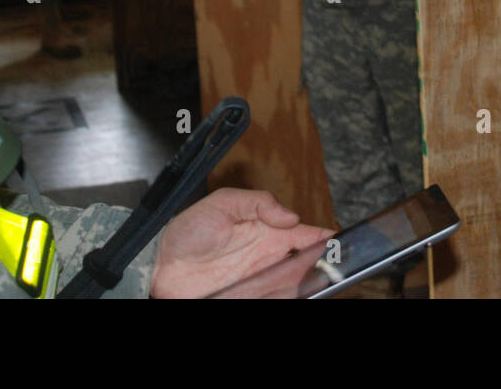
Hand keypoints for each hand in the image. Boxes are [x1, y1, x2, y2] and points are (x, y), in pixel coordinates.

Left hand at [149, 187, 332, 297]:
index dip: (327, 238)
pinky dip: (290, 296)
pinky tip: (299, 292)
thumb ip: (258, 203)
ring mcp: (259, 283)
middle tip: (340, 265)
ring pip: (296, 285)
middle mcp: (268, 260)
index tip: (343, 240)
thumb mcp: (222, 203)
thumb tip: (292, 217)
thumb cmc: (187, 233)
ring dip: (311, 284)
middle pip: (308, 265)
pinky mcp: (250, 298)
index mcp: (268, 234)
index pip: (306, 236)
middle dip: (326, 265)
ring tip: (323, 281)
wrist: (157, 265)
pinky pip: (276, 298)